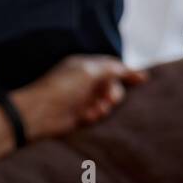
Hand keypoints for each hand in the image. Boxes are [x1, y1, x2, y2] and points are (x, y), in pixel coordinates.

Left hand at [12, 54, 148, 140]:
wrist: (39, 112)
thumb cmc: (62, 87)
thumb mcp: (90, 71)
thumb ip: (113, 69)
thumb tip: (134, 72)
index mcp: (85, 66)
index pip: (112, 66)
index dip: (128, 73)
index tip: (143, 80)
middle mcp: (84, 81)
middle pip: (112, 86)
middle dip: (113, 93)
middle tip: (107, 98)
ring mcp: (82, 99)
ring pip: (106, 103)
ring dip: (103, 106)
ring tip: (92, 109)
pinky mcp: (79, 116)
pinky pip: (97, 115)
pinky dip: (94, 116)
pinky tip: (85, 117)